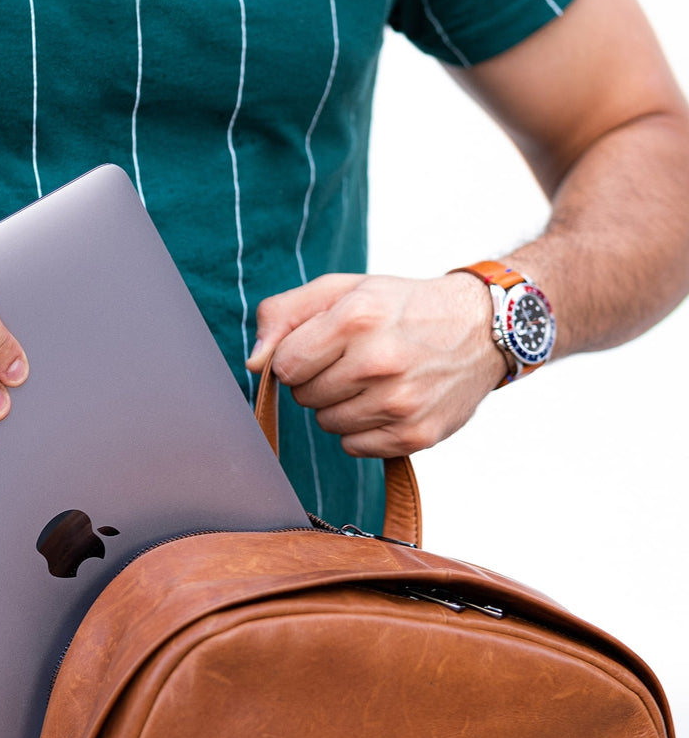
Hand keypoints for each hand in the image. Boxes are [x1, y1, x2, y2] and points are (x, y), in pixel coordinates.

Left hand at [246, 272, 505, 457]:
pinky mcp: (415, 435)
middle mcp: (379, 361)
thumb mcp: (343, 289)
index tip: (320, 347)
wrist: (482, 329)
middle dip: (318, 380)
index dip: (296, 358)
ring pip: (327, 424)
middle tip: (353, 361)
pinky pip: (354, 447)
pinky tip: (387, 403)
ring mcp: (399, 402)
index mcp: (356, 317)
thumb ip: (285, 315)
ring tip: (373, 380)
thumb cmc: (402, 307)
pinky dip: (362, 430)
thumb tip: (254, 363)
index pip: (285, 365)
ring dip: (340, 406)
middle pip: (304, 396)